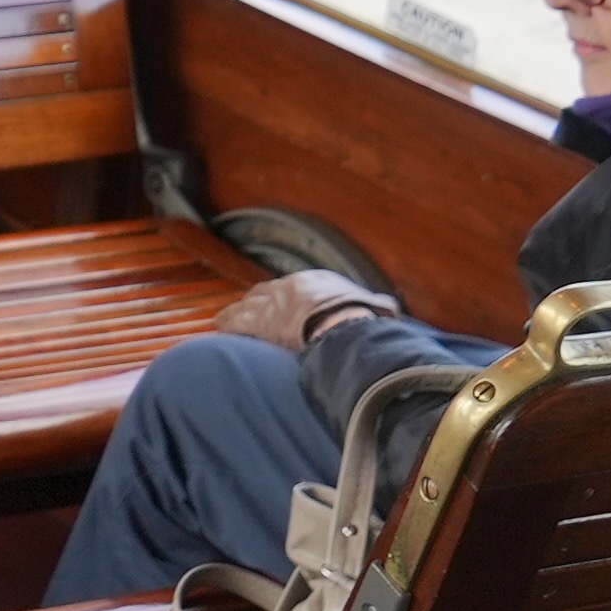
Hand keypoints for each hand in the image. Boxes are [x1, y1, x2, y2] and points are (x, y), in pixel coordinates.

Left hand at [215, 267, 390, 353]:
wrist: (341, 327)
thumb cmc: (359, 319)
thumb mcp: (374, 307)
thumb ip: (378, 306)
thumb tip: (390, 309)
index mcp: (316, 283)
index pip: (294, 289)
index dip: (286, 299)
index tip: (285, 306)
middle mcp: (289, 288)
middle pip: (266, 293)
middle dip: (259, 303)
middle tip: (253, 312)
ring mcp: (271, 303)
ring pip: (247, 306)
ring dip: (239, 314)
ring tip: (228, 320)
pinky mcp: (257, 321)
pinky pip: (235, 320)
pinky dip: (228, 324)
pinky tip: (220, 326)